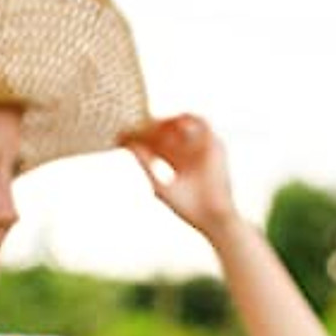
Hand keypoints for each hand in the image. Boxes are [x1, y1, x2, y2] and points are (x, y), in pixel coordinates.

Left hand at [118, 114, 239, 239]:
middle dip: (149, 129)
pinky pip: (203, 124)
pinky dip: (189, 120)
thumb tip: (129, 147)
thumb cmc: (187, 207)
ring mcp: (200, 147)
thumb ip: (146, 165)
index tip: (121, 136)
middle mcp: (187, 152)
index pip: (153, 146)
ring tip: (153, 126)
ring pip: (182, 125)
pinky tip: (175, 122)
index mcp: (174, 162)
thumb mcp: (160, 185)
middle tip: (134, 127)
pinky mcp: (214, 144)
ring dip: (167, 122)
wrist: (212, 216)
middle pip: (165, 134)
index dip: (137, 140)